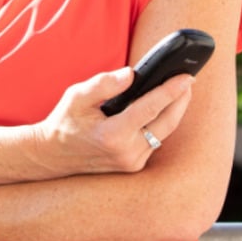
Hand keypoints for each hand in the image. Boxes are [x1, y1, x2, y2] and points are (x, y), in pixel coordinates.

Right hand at [37, 68, 193, 175]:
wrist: (53, 155)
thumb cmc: (64, 123)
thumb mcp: (76, 96)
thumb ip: (104, 84)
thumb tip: (132, 74)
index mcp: (112, 135)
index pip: (150, 109)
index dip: (170, 91)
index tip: (185, 77)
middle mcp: (127, 153)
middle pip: (167, 124)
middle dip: (181, 100)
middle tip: (188, 80)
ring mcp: (132, 163)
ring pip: (164, 134)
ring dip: (174, 112)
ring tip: (180, 91)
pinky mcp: (135, 166)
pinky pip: (155, 141)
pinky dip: (161, 123)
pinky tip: (164, 108)